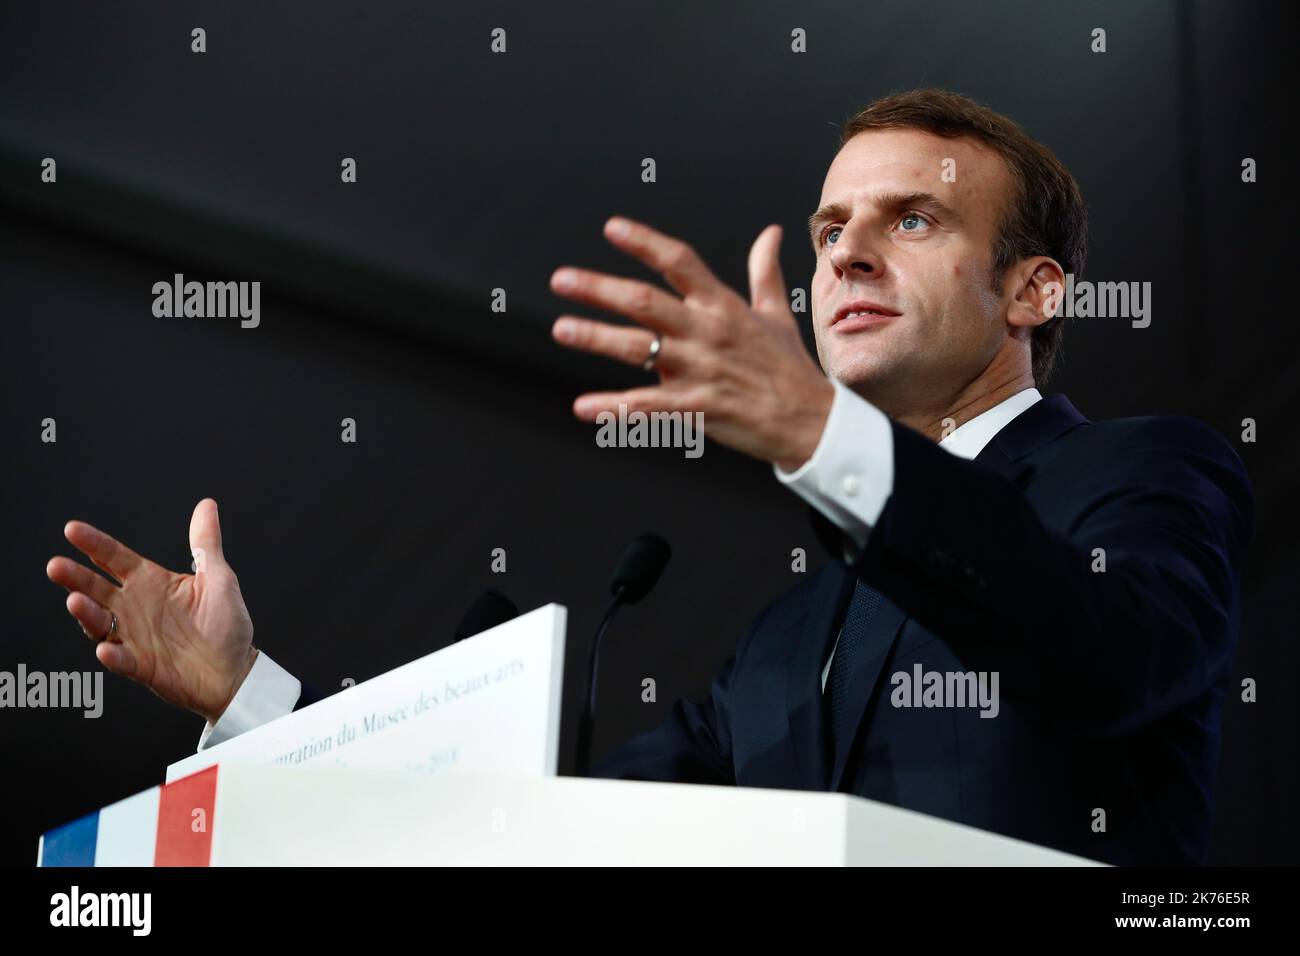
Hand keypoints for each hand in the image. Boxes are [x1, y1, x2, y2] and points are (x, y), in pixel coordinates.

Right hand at [46, 498, 256, 723]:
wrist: (235, 670)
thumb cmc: (226, 623)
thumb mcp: (218, 578)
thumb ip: (205, 543)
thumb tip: (207, 504)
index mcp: (151, 582)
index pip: (115, 558)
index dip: (94, 543)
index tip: (71, 529)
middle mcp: (135, 607)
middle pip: (97, 588)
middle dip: (75, 577)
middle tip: (56, 565)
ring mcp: (134, 637)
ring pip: (100, 623)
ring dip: (86, 613)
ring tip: (75, 601)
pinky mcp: (141, 666)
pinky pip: (122, 661)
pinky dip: (112, 656)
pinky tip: (106, 650)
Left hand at [550, 217, 834, 471]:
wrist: (810, 421)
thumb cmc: (788, 367)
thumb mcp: (776, 314)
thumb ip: (763, 272)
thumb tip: (771, 233)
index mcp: (722, 305)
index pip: (679, 262)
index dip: (644, 242)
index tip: (612, 228)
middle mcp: (707, 331)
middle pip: (645, 301)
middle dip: (599, 289)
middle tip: (561, 280)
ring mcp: (700, 369)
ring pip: (638, 348)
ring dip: (596, 337)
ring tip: (562, 328)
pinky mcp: (697, 407)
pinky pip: (647, 406)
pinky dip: (614, 407)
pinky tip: (583, 407)